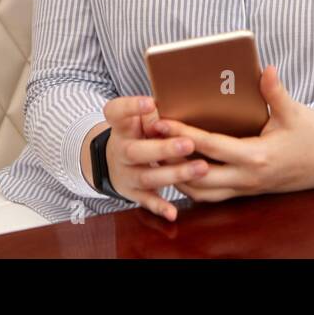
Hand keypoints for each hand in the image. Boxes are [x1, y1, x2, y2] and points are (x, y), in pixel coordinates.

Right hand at [100, 95, 209, 220]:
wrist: (113, 162)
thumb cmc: (136, 133)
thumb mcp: (138, 119)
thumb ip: (152, 114)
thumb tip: (178, 102)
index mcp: (120, 127)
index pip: (116, 112)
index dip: (131, 107)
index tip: (150, 103)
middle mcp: (119, 151)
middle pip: (136, 151)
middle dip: (163, 148)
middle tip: (188, 143)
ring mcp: (125, 174)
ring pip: (147, 177)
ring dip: (174, 174)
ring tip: (200, 168)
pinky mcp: (133, 193)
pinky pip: (147, 201)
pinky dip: (160, 208)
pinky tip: (173, 212)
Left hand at [153, 65, 313, 202]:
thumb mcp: (294, 112)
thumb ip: (275, 91)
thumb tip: (265, 68)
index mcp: (256, 156)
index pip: (210, 146)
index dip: (183, 133)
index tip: (161, 122)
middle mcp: (248, 177)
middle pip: (197, 176)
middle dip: (172, 160)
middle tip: (150, 142)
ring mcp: (248, 188)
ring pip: (203, 192)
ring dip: (180, 177)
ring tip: (160, 156)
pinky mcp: (249, 191)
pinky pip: (214, 195)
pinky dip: (195, 186)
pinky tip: (183, 170)